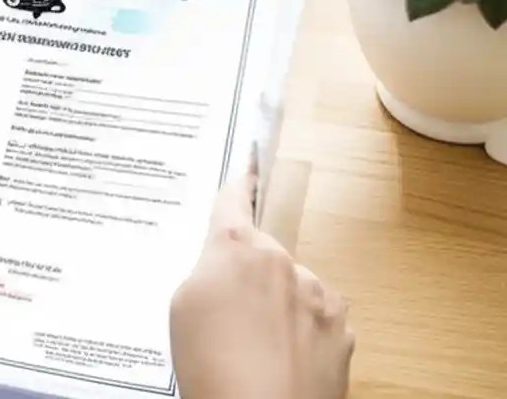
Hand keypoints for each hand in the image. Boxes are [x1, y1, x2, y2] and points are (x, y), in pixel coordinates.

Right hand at [170, 171, 353, 398]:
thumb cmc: (209, 364)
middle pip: (262, 256)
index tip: (250, 162)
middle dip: (249, 280)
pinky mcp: (343, 330)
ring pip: (293, 289)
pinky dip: (302, 336)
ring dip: (278, 310)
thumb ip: (208, 272)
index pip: (235, 202)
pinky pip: (318, 320)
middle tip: (227, 321)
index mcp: (236, 248)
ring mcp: (319, 295)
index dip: (240, 183)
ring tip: (253, 352)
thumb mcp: (183, 308)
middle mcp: (283, 261)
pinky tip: (282, 363)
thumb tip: (229, 268)